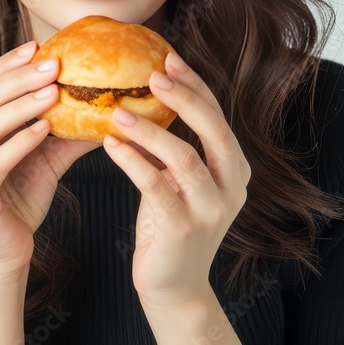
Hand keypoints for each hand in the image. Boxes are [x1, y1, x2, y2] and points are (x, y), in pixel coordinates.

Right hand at [0, 42, 100, 284]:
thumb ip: (65, 131)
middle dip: (19, 77)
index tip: (38, 46)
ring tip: (53, 91)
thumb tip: (105, 104)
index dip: (8, 63)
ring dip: (21, 104)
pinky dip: (20, 141)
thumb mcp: (45, 158)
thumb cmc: (20, 200)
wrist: (3, 253)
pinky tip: (45, 128)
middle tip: (53, 64)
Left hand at [103, 50, 250, 310]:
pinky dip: (133, 162)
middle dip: (184, 98)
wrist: (173, 286)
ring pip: (184, 158)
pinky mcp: (184, 230)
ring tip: (117, 111)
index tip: (168, 58)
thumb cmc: (169, 224)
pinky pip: (156, 187)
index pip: (217, 116)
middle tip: (152, 75)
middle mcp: (231, 186)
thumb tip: (141, 95)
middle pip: (214, 131)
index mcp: (234, 168)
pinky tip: (109, 144)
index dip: (194, 86)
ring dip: (149, 131)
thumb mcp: (177, 180)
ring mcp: (211, 209)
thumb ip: (171, 144)